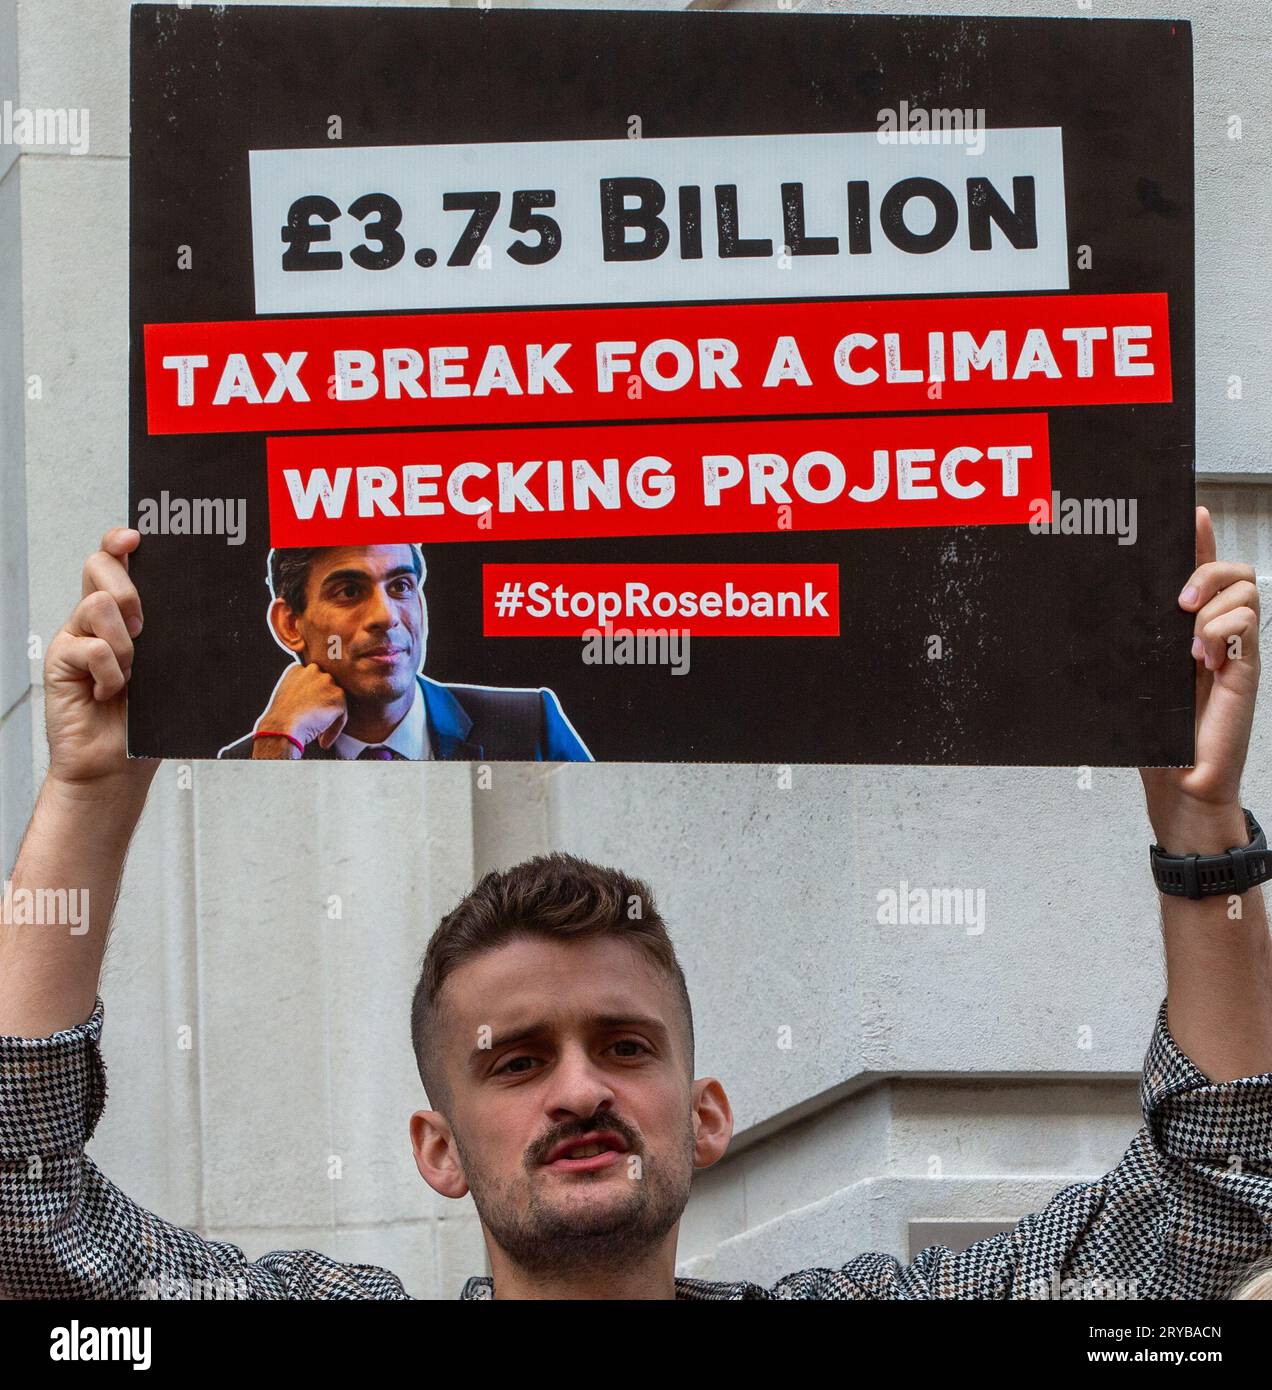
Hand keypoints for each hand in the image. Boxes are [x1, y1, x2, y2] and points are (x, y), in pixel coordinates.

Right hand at [43, 527, 157, 790]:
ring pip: (97, 606)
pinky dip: (109, 672)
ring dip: (124, 641)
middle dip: (126, 587)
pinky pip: (89, 649)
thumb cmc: (149, 718)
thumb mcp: (173, 670)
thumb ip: (176, 637)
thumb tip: (203, 609)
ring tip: (131, 672)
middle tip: (143, 626)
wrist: (118, 765)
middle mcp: (96, 620)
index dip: (119, 541)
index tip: (136, 538)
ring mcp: (76, 638)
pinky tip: (110, 692)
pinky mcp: (61, 663)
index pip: (116, 560)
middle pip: (99, 567)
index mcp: (126, 613)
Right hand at [254, 661, 348, 755]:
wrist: (282, 727)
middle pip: (326, 688)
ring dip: (329, 718)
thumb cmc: (280, 719)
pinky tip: (322, 740)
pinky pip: (342, 715)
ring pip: (335, 701)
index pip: (312, 681)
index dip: (311, 699)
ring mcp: (327, 682)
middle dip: (322, 705)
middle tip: (314, 722)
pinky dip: (335, 729)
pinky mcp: (338, 696)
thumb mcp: (285, 696)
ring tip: (318, 734)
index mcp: (297, 669)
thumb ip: (300, 691)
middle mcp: (313, 670)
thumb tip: (314, 700)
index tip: (307, 711)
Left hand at [1139, 507, 1259, 851]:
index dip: (1200, 539)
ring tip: (1189, 643)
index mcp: (1186, 630)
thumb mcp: (1133, 678)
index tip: (1190, 512)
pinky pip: (1247, 624)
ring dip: (1213, 606)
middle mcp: (1216, 633)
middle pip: (1233, 570)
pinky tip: (1203, 660)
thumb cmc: (1155, 734)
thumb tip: (1098, 611)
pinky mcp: (1246, 669)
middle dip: (1208, 568)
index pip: (1200, 571)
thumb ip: (1132, 645)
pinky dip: (1221, 633)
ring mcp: (1235, 649)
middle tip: (1180, 599)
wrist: (1178, 781)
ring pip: (1244, 591)